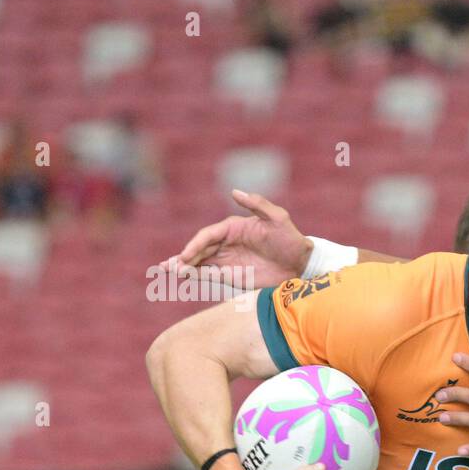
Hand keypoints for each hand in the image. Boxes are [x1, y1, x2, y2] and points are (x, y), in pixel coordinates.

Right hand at [158, 189, 310, 286]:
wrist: (301, 263)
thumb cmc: (290, 238)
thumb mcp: (278, 218)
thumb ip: (257, 204)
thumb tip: (234, 191)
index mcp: (233, 228)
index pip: (208, 236)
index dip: (195, 245)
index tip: (187, 256)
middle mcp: (227, 243)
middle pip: (200, 249)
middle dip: (183, 257)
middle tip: (167, 266)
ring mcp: (228, 259)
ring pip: (201, 262)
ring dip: (184, 266)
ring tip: (167, 271)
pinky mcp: (233, 274)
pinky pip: (211, 275)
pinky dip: (197, 276)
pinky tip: (184, 278)